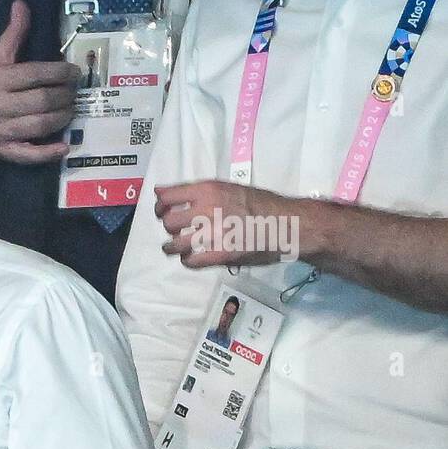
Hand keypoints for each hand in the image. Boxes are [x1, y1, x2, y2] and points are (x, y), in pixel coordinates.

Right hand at [0, 0, 79, 164]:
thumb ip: (12, 32)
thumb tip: (22, 4)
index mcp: (0, 79)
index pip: (38, 74)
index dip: (61, 73)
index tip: (74, 72)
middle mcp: (0, 105)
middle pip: (43, 101)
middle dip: (65, 95)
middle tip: (74, 92)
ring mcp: (1, 131)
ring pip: (39, 125)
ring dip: (61, 118)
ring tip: (70, 110)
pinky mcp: (0, 150)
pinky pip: (26, 155)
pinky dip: (47, 153)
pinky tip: (63, 147)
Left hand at [155, 180, 300, 268]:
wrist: (289, 224)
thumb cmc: (262, 204)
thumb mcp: (228, 188)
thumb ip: (194, 191)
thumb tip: (159, 191)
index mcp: (208, 190)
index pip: (166, 197)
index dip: (160, 206)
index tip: (163, 212)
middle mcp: (207, 209)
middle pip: (168, 222)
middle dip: (170, 228)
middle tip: (176, 231)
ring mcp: (213, 233)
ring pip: (174, 243)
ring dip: (173, 247)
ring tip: (177, 248)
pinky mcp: (220, 254)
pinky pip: (190, 260)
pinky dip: (188, 260)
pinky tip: (194, 257)